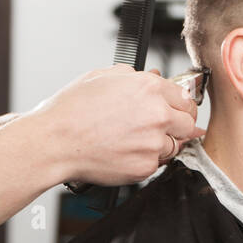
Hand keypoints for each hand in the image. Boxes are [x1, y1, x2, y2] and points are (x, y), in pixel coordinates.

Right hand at [24, 65, 205, 187]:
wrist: (54, 142)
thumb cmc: (71, 110)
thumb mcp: (101, 77)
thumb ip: (133, 76)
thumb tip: (153, 78)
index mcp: (149, 88)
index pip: (185, 98)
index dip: (180, 106)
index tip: (176, 111)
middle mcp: (157, 114)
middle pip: (188, 124)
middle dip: (178, 126)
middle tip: (160, 129)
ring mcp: (152, 143)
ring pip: (174, 146)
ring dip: (161, 144)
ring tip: (134, 141)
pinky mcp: (145, 166)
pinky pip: (156, 164)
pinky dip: (144, 160)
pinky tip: (124, 153)